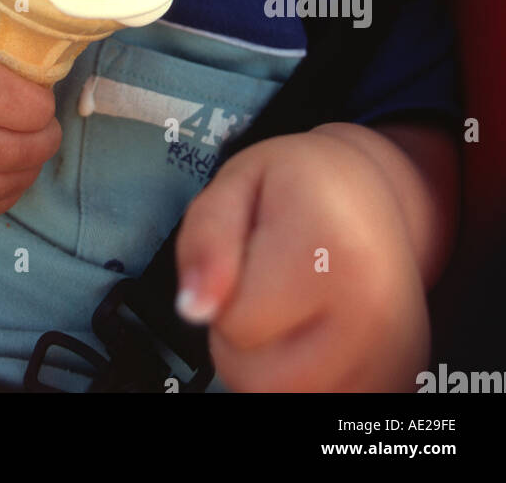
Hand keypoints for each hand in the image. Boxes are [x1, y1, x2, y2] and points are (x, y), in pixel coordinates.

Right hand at [0, 0, 60, 223]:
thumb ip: (3, 32)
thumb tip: (56, 53)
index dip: (36, 103)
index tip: (43, 96)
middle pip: (1, 149)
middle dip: (42, 140)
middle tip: (49, 126)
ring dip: (28, 170)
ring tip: (34, 147)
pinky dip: (5, 194)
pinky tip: (11, 171)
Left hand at [174, 131, 429, 391]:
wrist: (369, 201)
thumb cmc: (301, 188)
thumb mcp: (234, 184)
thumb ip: (205, 240)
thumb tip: (192, 308)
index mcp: (333, 250)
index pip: (236, 323)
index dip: (223, 290)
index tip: (250, 255)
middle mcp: (374, 314)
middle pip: (259, 379)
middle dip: (242, 338)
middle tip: (267, 285)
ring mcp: (391, 360)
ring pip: (285, 398)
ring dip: (270, 365)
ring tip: (291, 309)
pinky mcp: (395, 384)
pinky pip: (316, 402)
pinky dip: (301, 378)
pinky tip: (313, 334)